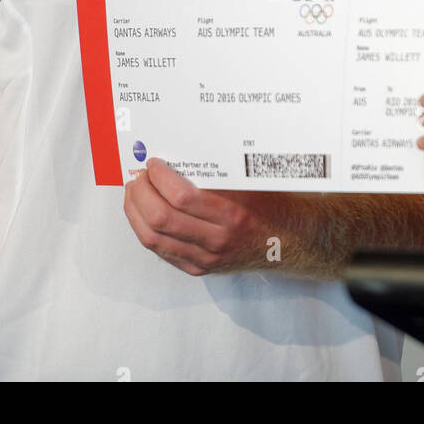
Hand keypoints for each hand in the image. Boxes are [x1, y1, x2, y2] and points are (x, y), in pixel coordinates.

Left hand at [123, 157, 269, 275]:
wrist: (290, 241)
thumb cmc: (272, 206)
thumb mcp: (251, 183)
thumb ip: (218, 174)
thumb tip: (179, 155)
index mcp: (232, 214)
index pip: (181, 198)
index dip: (160, 178)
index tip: (154, 164)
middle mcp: (217, 239)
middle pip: (161, 219)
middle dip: (141, 194)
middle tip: (137, 177)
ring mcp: (206, 258)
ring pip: (154, 239)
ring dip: (135, 213)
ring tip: (133, 194)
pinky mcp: (200, 268)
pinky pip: (162, 252)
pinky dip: (146, 231)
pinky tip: (143, 215)